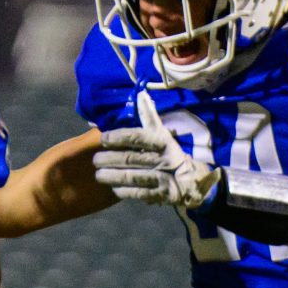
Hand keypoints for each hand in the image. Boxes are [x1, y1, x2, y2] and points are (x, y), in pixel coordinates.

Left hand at [91, 89, 222, 209]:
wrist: (191, 179)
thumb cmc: (170, 153)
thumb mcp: (162, 133)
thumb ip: (149, 116)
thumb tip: (141, 93)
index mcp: (162, 141)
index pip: (138, 137)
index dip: (119, 137)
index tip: (103, 138)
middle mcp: (163, 159)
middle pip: (132, 158)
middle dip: (111, 159)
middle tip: (95, 160)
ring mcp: (163, 178)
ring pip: (133, 177)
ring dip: (113, 176)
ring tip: (98, 175)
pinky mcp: (161, 194)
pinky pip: (139, 193)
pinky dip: (124, 191)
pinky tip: (112, 188)